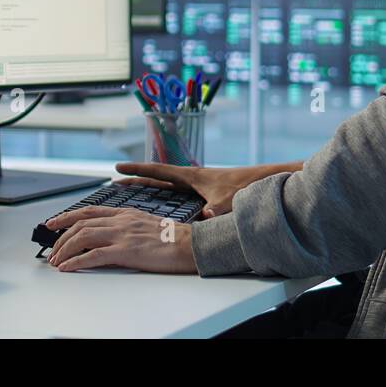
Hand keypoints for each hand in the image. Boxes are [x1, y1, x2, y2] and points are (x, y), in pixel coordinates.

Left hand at [44, 207, 196, 273]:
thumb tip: (112, 237)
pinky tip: (68, 268)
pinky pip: (93, 256)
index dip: (67, 216)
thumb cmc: (175, 239)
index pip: (89, 211)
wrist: (191, 244)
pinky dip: (76, 262)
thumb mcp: (147, 225)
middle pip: (81, 224)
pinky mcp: (126, 251)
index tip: (54, 222)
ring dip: (65, 250)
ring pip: (83, 237)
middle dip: (61, 237)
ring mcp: (123, 234)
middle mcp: (121, 220)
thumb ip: (128, 227)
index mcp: (126, 213)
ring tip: (57, 261)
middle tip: (52, 250)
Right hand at [113, 161, 292, 217]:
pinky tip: (168, 214)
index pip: (158, 172)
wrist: (268, 180)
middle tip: (117, 185)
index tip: (118, 168)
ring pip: (169, 189)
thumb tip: (205, 218)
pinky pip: (181, 198)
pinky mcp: (209, 194)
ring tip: (136, 198)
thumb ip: (215, 210)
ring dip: (152, 191)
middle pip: (158, 180)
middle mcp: (193, 179)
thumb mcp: (228, 201)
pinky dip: (169, 202)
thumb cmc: (248, 186)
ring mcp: (200, 186)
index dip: (137, 171)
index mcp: (192, 176)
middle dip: (138, 182)